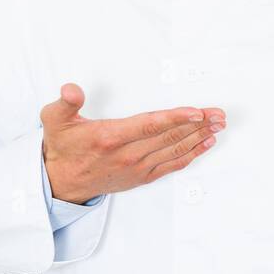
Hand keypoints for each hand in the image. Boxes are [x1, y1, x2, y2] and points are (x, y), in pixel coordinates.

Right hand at [40, 82, 224, 203]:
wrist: (61, 183)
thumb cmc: (62, 148)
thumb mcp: (54, 120)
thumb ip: (65, 102)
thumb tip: (71, 90)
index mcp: (110, 137)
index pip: (150, 125)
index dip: (176, 118)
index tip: (197, 112)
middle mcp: (127, 155)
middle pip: (170, 137)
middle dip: (198, 124)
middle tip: (219, 114)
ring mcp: (137, 168)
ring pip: (175, 150)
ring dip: (200, 137)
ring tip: (218, 125)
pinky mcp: (143, 176)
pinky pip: (172, 165)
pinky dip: (192, 155)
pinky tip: (206, 143)